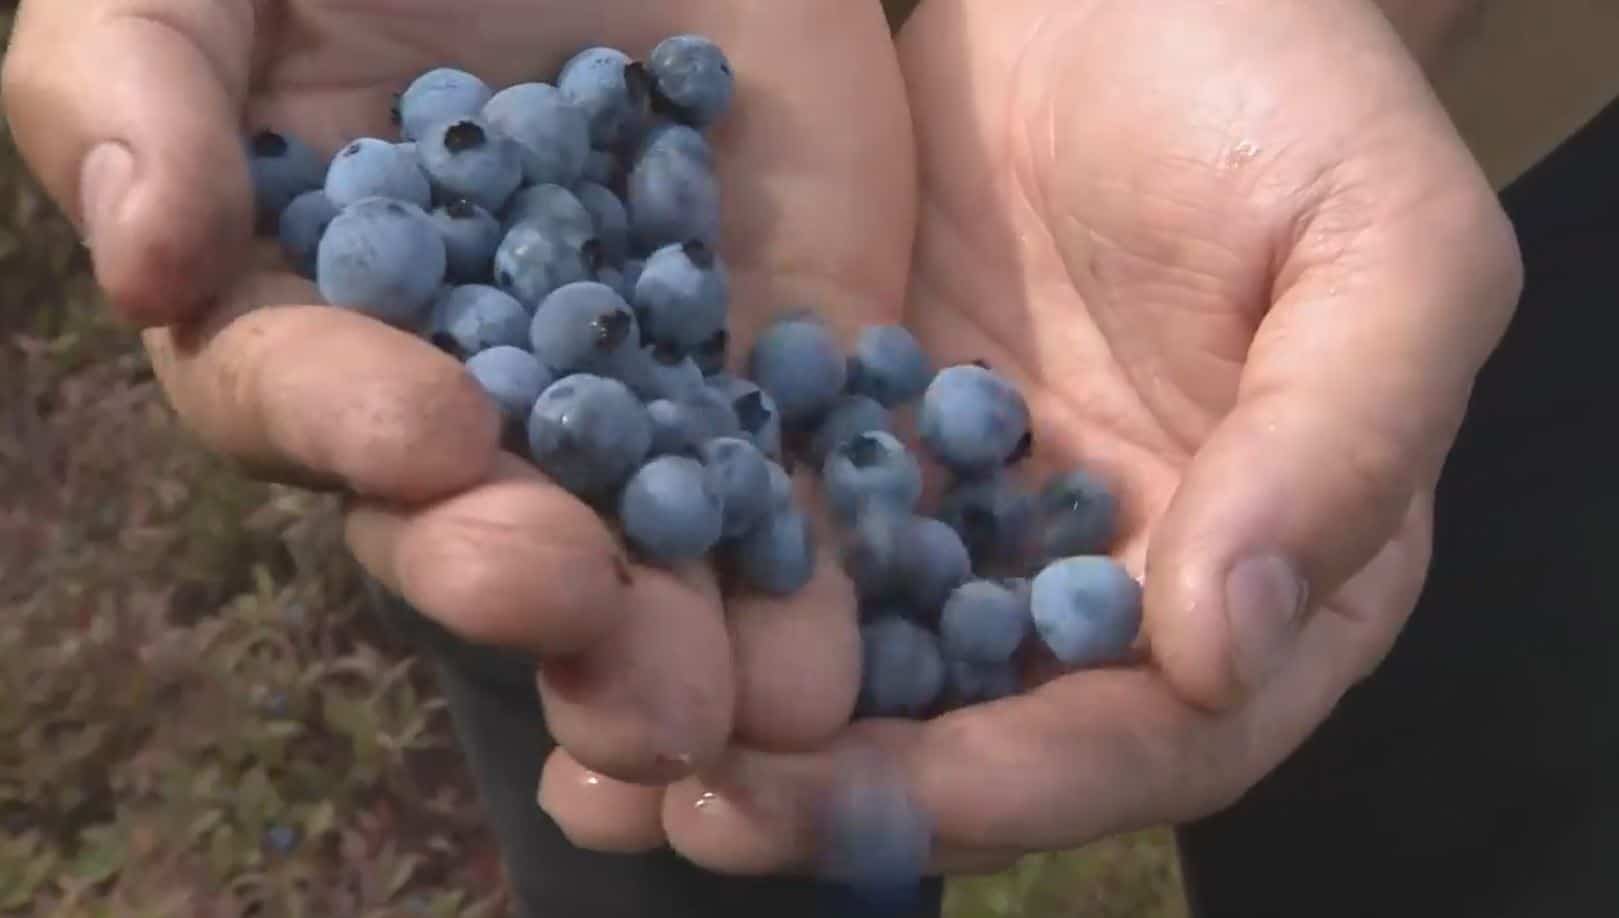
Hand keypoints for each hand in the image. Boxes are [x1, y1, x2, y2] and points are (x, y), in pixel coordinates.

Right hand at [1, 0, 914, 799]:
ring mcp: (631, 384)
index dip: (346, 421)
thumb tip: (141, 258)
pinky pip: (800, 476)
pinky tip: (833, 647)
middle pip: (473, 512)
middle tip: (565, 600)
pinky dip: (820, 561)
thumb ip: (137, 82)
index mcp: (312, 295)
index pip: (299, 395)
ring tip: (703, 706)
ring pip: (640, 537)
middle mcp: (467, 375)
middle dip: (513, 569)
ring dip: (667, 635)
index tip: (424, 432)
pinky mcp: (775, 362)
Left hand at [540, 0, 1521, 872]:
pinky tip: (592, 611)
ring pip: (863, 657)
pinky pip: (778, 530)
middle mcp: (1111, 579)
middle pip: (981, 729)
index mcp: (1267, 572)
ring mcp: (978, 512)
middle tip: (692, 809)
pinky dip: (697, 586)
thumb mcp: (1387, 254)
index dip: (1017, 785)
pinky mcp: (868, 435)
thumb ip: (1336, 451)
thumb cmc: (1299, 94)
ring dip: (737, 722)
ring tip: (603, 767)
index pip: (1152, 736)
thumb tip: (1224, 651)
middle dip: (840, 787)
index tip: (873, 797)